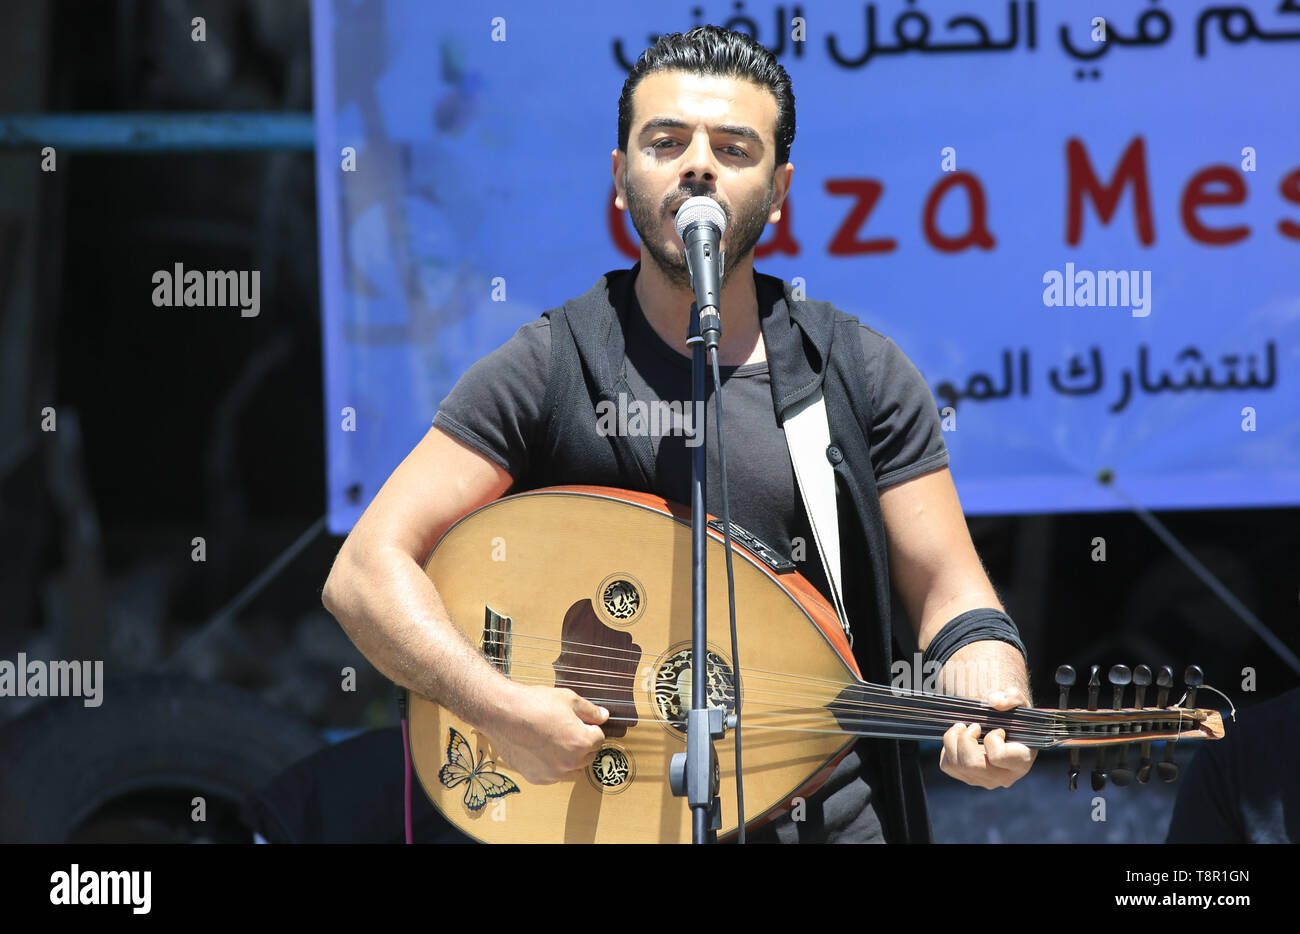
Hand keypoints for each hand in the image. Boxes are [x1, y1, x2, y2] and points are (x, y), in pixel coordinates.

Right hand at [480, 684, 608, 784]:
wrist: (503, 714)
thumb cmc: (534, 704)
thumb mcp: (568, 699)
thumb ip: (590, 711)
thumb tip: (603, 716)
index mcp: (582, 742)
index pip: (599, 738)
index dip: (589, 727)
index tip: (578, 721)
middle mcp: (570, 762)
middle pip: (588, 756)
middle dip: (582, 744)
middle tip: (565, 729)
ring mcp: (553, 773)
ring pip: (572, 770)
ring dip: (570, 758)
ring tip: (554, 740)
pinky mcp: (537, 778)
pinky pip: (553, 775)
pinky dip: (551, 766)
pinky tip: (541, 749)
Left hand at [939, 688, 1036, 788]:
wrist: (1006, 728)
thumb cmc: (1014, 717)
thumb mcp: (1019, 702)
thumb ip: (1011, 697)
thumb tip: (993, 701)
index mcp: (1020, 761)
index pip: (998, 757)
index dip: (992, 738)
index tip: (997, 729)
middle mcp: (1002, 777)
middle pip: (972, 765)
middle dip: (965, 739)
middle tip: (973, 726)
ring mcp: (983, 780)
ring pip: (957, 765)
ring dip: (953, 740)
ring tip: (963, 727)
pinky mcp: (967, 777)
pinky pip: (947, 766)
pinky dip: (948, 748)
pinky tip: (959, 738)